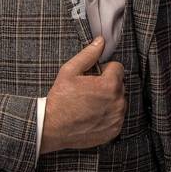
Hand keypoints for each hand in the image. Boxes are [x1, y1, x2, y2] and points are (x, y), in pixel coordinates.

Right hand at [40, 36, 124, 153]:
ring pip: (119, 101)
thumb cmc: (60, 99)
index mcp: (110, 85)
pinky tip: (92, 115)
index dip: (104, 69)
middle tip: (88, 91)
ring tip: (89, 104)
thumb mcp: (70, 71)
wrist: (51, 127)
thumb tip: (101, 41)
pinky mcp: (114, 130)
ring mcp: (117, 118)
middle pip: (119, 84)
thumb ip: (88, 54)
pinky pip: (117, 116)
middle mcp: (118, 102)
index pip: (117, 67)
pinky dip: (108, 115)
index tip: (93, 77)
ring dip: (109, 100)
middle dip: (107, 84)